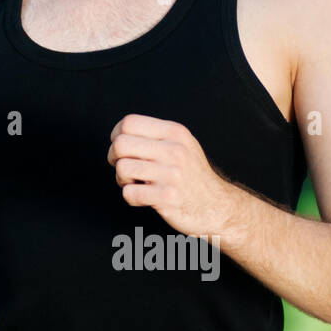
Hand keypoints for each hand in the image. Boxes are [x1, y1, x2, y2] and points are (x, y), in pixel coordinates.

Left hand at [107, 113, 236, 238]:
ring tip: (136, 183)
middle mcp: (174, 150)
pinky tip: (143, 197)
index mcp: (175, 133)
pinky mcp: (168, 197)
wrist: (217, 207)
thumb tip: (121, 133)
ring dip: (122, 180)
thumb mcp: (182, 145)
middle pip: (121, 144)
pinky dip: (131, 197)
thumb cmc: (193, 177)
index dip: (117, 135)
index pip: (129, 123)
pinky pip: (130, 193)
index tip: (122, 149)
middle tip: (125, 168)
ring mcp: (172, 174)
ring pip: (122, 169)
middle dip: (114, 158)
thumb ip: (157, 136)